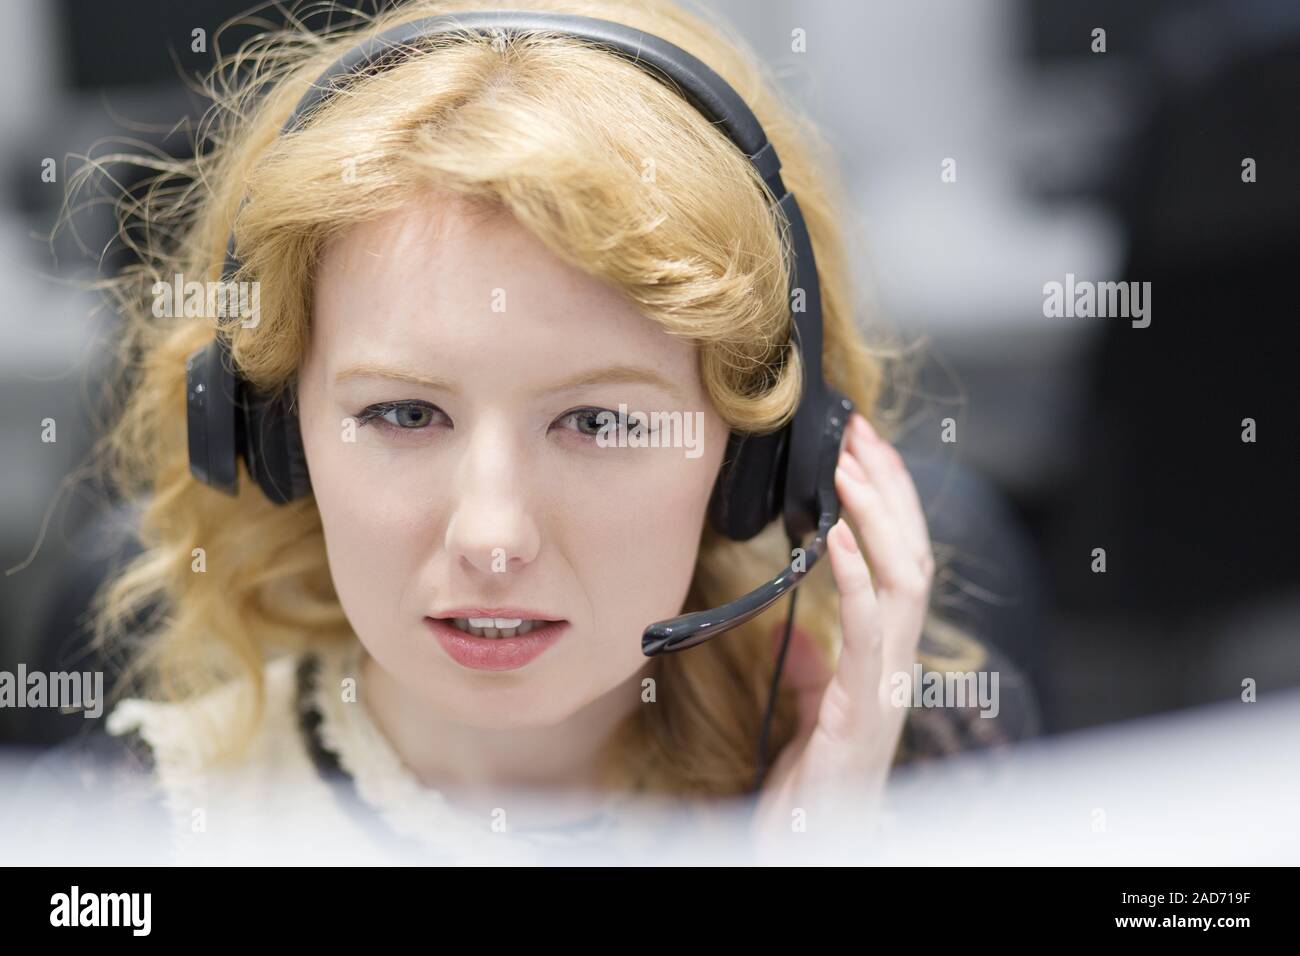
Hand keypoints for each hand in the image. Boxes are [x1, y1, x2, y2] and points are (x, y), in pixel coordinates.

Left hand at [749, 412, 933, 859]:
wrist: (809, 847)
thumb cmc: (813, 789)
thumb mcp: (809, 717)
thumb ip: (812, 672)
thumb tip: (797, 636)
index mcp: (886, 659)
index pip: (899, 562)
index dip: (888, 503)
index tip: (862, 450)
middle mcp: (898, 664)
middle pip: (912, 556)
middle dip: (890, 489)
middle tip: (859, 434)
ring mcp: (888, 684)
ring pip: (905, 580)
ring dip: (878, 515)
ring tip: (850, 465)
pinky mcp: (864, 708)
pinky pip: (869, 630)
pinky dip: (856, 576)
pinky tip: (834, 534)